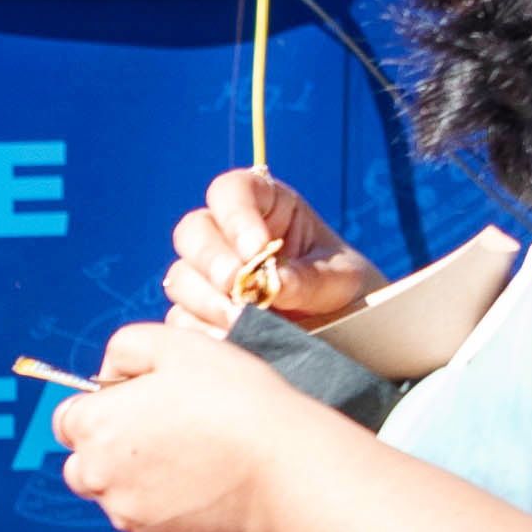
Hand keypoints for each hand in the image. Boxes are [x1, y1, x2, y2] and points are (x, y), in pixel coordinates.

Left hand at [51, 315, 333, 531]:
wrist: (288, 470)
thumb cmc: (238, 406)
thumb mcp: (176, 345)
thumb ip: (125, 348)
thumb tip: (109, 372)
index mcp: (95, 427)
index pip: (68, 418)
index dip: (104, 406)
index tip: (137, 402)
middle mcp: (99, 477)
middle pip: (85, 462)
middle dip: (115, 447)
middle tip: (168, 429)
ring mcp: (127, 515)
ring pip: (120, 494)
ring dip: (143, 478)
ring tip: (197, 455)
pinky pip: (151, 521)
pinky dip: (170, 506)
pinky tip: (207, 483)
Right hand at [165, 169, 383, 334]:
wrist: (350, 336)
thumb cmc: (348, 291)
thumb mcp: (343, 279)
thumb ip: (311, 278)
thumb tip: (274, 284)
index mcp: (267, 206)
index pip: (232, 191)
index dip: (236, 215)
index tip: (257, 249)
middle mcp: (228, 235)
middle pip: (193, 231)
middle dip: (212, 260)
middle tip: (239, 286)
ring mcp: (208, 277)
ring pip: (181, 277)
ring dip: (207, 300)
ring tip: (242, 322)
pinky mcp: (200, 315)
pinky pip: (181, 321)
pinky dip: (202, 331)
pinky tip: (230, 340)